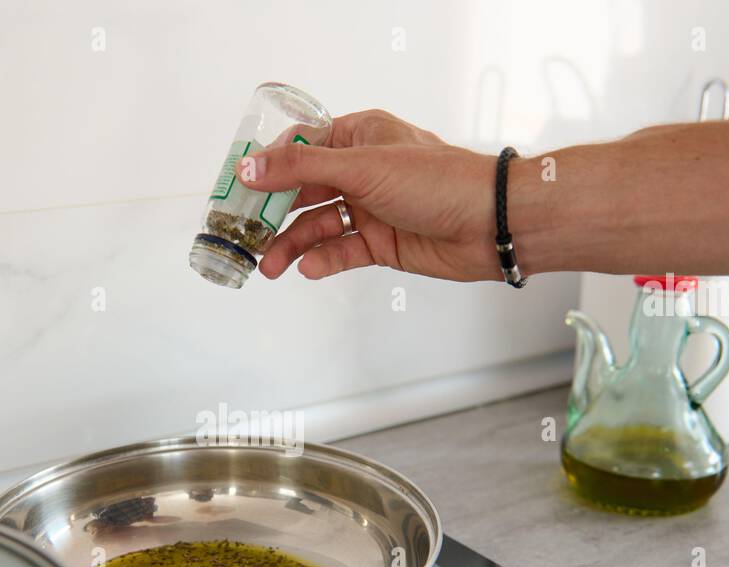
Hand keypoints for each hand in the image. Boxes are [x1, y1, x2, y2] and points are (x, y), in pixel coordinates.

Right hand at [235, 110, 498, 281]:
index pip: (301, 146)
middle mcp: (363, 170)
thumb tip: (250, 167)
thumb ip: (302, 168)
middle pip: (303, 190)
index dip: (268, 166)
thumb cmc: (438, 181)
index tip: (237, 189)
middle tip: (244, 235)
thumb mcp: (362, 167)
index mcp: (359, 136)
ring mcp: (372, 207)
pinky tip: (307, 269)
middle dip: (273, 214)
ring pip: (319, 225)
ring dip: (292, 244)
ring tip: (269, 266)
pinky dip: (323, 260)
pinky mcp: (382, 242)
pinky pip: (342, 251)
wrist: (491, 225)